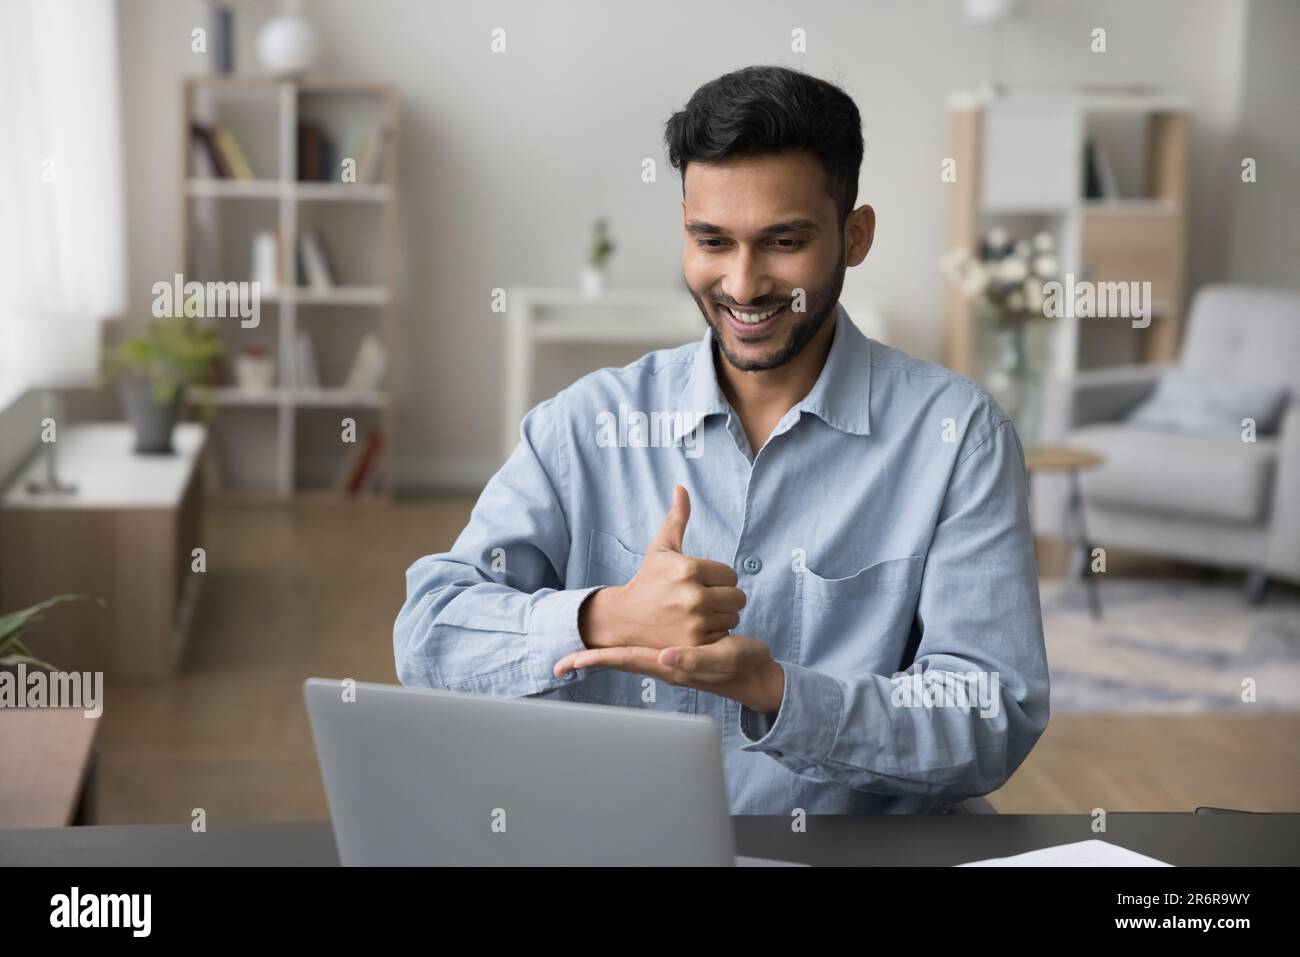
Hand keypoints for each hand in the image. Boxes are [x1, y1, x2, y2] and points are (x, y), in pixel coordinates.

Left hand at [554, 634, 785, 713]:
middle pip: (619, 660)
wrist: (756, 676)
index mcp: (667, 664)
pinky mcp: (676, 653)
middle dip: (591, 660)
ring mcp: (667, 660)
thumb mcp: (720, 657)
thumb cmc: (740, 665)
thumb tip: (662, 656)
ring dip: (604, 655)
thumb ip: (693, 658)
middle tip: (560, 661)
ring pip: (629, 656)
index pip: (623, 660)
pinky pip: (643, 652)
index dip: (595, 660)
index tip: (567, 662)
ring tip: (578, 653)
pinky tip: (620, 643)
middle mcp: (662, 663)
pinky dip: (625, 649)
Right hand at [578, 485, 745, 651]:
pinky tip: (693, 630)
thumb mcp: (661, 548)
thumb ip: (677, 519)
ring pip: (732, 617)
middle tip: (700, 601)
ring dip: (720, 617)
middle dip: (723, 599)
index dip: (718, 580)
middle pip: (737, 597)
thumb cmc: (648, 580)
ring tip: (695, 615)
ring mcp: (695, 622)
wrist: (624, 619)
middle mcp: (694, 595)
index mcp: (689, 568)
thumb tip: (681, 487)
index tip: (699, 584)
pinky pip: (723, 635)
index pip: (731, 575)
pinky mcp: (695, 644)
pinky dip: (713, 634)